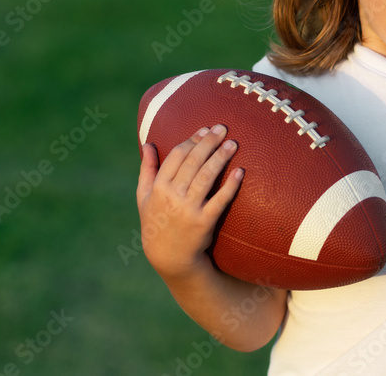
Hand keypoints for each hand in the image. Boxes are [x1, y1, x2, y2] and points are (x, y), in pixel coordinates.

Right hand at [136, 124, 242, 281]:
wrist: (168, 256)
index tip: (205, 129)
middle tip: (223, 129)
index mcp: (158, 187)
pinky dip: (230, 185)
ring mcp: (189, 209)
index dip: (192, 140)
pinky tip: (240, 172)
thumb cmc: (156, 222)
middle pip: (193, 162)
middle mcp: (172, 196)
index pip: (176, 155)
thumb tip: (148, 144)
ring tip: (233, 144)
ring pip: (207, 177)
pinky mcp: (204, 222)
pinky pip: (220, 200)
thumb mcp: (144, 197)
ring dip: (221, 157)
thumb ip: (147, 169)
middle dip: (209, 142)